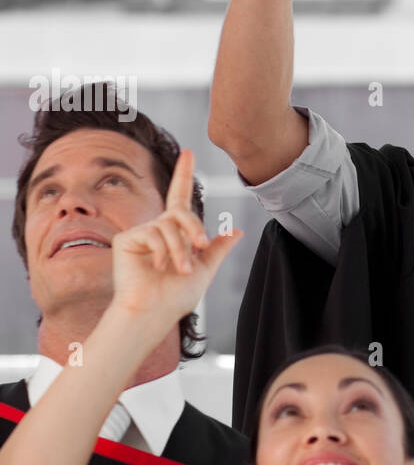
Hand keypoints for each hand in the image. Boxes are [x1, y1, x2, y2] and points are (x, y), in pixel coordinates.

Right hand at [110, 151, 242, 328]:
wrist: (153, 312)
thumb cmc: (176, 297)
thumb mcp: (205, 270)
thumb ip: (217, 249)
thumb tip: (236, 231)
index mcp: (176, 234)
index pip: (180, 198)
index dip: (184, 175)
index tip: (189, 152)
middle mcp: (158, 229)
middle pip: (181, 211)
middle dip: (194, 227)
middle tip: (200, 246)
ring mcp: (142, 233)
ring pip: (170, 226)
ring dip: (181, 249)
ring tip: (181, 270)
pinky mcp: (127, 239)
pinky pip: (154, 234)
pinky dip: (163, 252)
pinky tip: (158, 268)